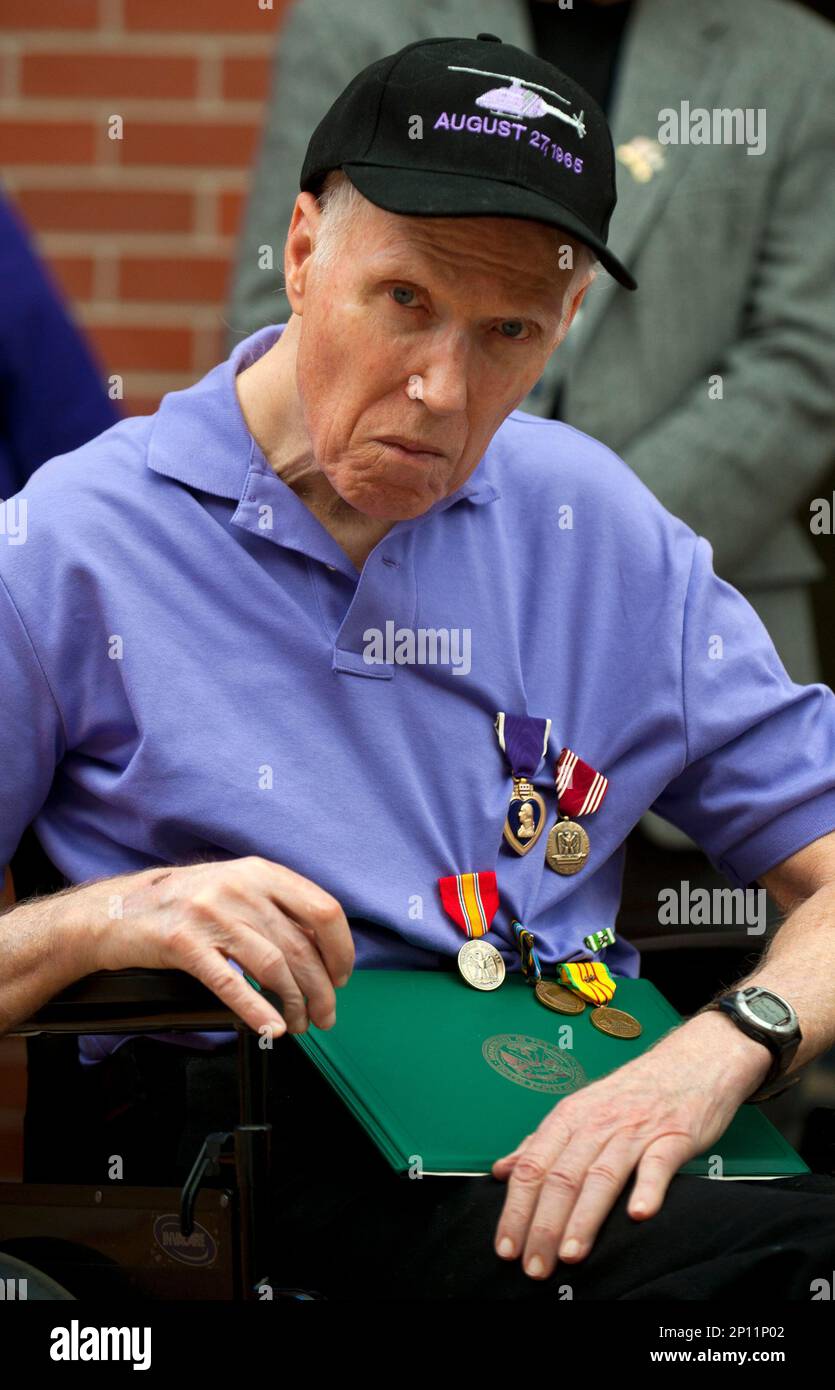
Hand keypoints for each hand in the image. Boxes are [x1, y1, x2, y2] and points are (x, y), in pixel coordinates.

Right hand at [78, 856, 354, 1039]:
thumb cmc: (184, 903)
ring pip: (273, 968)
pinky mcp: (184, 944)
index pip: (323, 910)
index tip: (342, 976)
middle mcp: (240, 889)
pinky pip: (231, 983)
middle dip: (321, 990)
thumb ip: (276, 907)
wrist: (117, 910)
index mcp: (260, 872)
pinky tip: (272, 1027)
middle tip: (326, 1016)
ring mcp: (211, 915)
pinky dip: (257, 1010)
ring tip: (301, 1024)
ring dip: (295, 1004)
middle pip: (301, 948)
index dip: (340, 949)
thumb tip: (323, 950)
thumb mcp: (235, 887)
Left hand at [491, 1011, 770, 1278]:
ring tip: (570, 1254)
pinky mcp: (674, 1135)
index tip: (506, 1248)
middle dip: (543, 1225)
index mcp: (569, 1118)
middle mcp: (597, 1123)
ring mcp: (636, 1129)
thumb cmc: (632, 1093)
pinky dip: (648, 1188)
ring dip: (584, 1217)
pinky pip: (658, 1163)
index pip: (532, 1167)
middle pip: (562, 1177)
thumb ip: (542, 1142)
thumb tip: (502, 1170)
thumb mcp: (581, 1109)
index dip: (516, 1209)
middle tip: (534, 1267)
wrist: (691, 1062)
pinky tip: (638, 1214)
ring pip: (602, 1175)